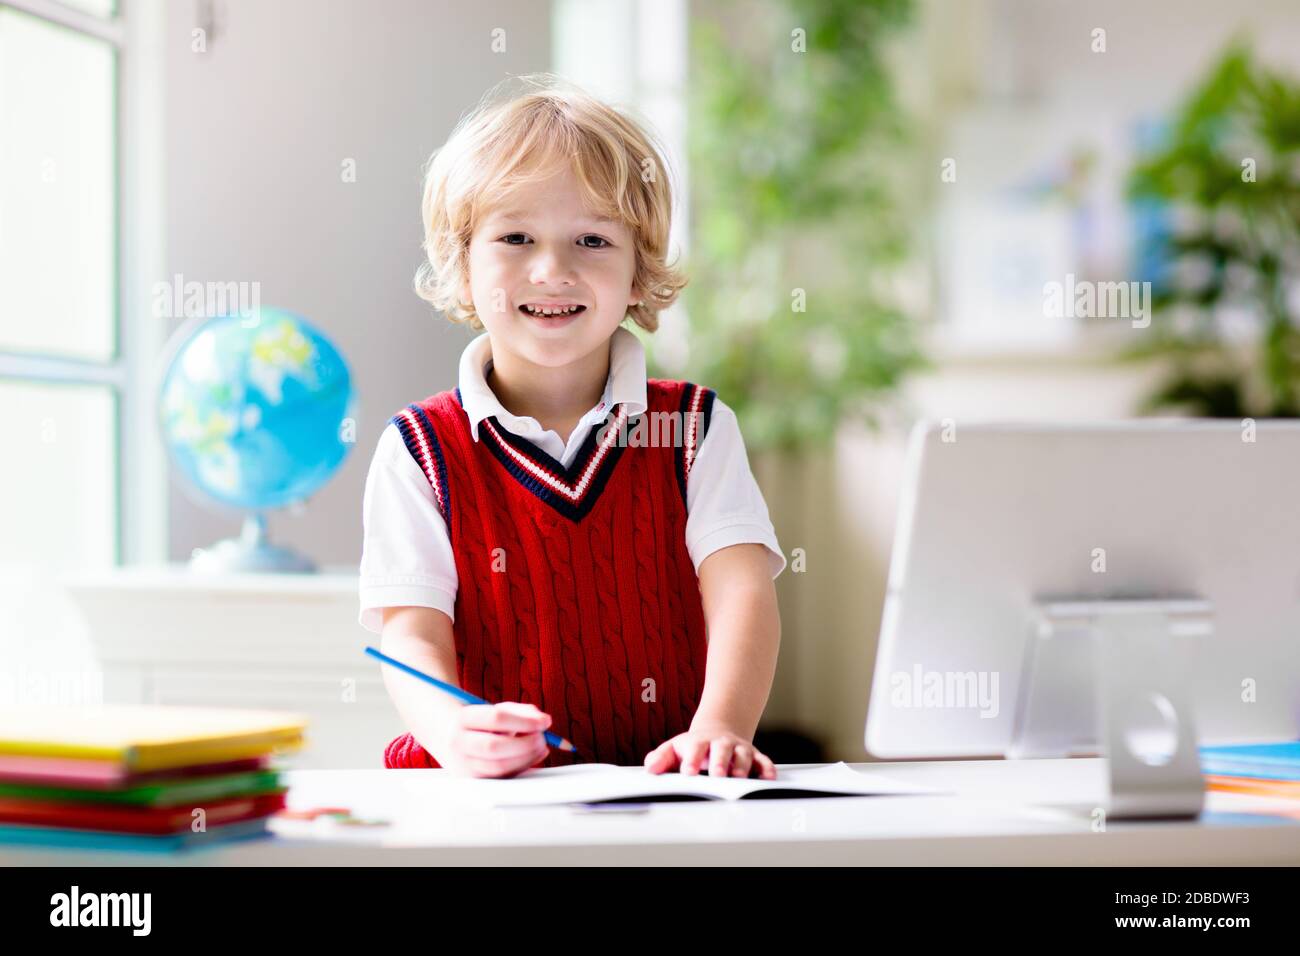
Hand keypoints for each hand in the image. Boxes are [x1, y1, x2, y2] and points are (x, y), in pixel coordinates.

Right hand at [440, 702, 552, 777]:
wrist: (449, 737)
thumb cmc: (482, 722)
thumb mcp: (498, 709)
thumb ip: (523, 711)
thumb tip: (543, 721)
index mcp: (464, 718)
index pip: (496, 718)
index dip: (525, 721)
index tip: (545, 722)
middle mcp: (459, 742)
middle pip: (494, 746)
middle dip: (526, 743)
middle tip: (542, 738)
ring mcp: (463, 764)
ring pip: (499, 767)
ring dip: (527, 758)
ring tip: (540, 747)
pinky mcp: (473, 781)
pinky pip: (502, 778)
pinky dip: (521, 768)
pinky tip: (531, 757)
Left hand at [643, 727, 776, 778]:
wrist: (719, 730)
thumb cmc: (694, 746)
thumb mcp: (674, 748)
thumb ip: (660, 758)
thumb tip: (650, 769)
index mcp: (700, 743)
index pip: (695, 749)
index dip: (692, 760)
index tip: (688, 772)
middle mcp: (721, 744)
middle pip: (722, 750)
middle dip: (720, 762)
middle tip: (717, 774)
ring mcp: (738, 749)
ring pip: (744, 755)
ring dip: (742, 766)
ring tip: (739, 777)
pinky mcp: (754, 757)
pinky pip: (764, 761)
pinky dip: (767, 768)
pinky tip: (768, 777)